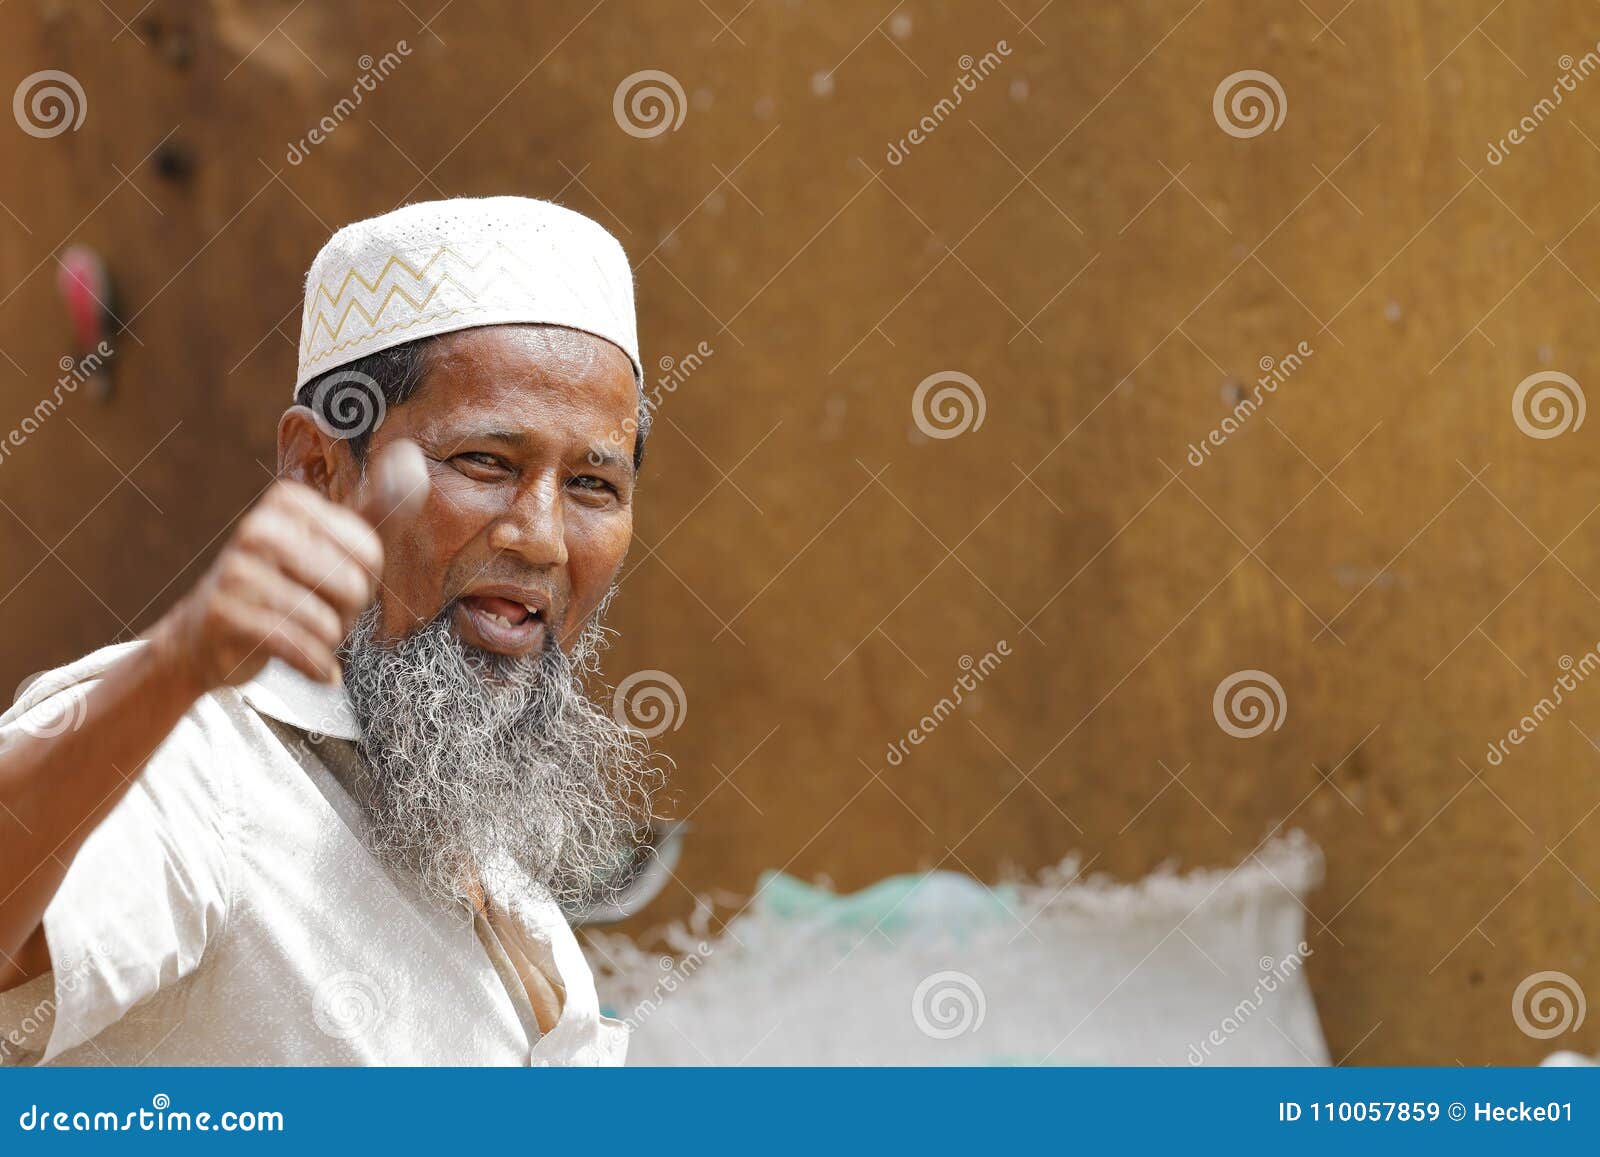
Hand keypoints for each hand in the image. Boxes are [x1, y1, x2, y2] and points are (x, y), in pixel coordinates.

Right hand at [154, 439, 429, 691]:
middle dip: (346, 613)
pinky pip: (301, 648)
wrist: (206, 636)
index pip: (370, 552)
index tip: (331, 579)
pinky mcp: (226, 615)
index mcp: (289, 501)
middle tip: (313, 609)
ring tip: (301, 631)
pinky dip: (318, 667)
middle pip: (353, 587)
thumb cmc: (285, 586)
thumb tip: (412, 454)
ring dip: (328, 641)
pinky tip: (317, 668)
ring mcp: (237, 570)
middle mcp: (258, 527)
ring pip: (329, 623)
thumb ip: (379, 506)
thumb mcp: (335, 543)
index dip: (364, 578)